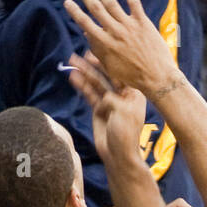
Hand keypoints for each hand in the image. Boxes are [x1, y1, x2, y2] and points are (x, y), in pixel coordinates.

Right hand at [63, 0, 178, 100]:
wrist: (156, 77)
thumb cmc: (132, 75)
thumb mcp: (110, 65)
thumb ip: (98, 48)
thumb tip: (87, 34)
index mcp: (105, 43)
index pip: (85, 23)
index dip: (75, 12)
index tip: (67, 2)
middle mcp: (115, 32)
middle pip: (97, 9)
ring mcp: (129, 26)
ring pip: (113, 4)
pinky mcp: (143, 23)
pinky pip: (134, 4)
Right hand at [68, 49, 146, 165]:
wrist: (118, 156)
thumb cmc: (126, 134)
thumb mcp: (123, 112)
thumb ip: (112, 99)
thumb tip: (103, 96)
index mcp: (134, 92)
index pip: (120, 72)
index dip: (109, 60)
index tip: (97, 49)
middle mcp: (122, 94)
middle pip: (106, 75)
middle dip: (94, 64)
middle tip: (82, 52)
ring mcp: (110, 101)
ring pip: (96, 83)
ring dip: (85, 72)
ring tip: (72, 61)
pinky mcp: (99, 108)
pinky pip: (89, 94)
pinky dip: (82, 85)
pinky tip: (73, 76)